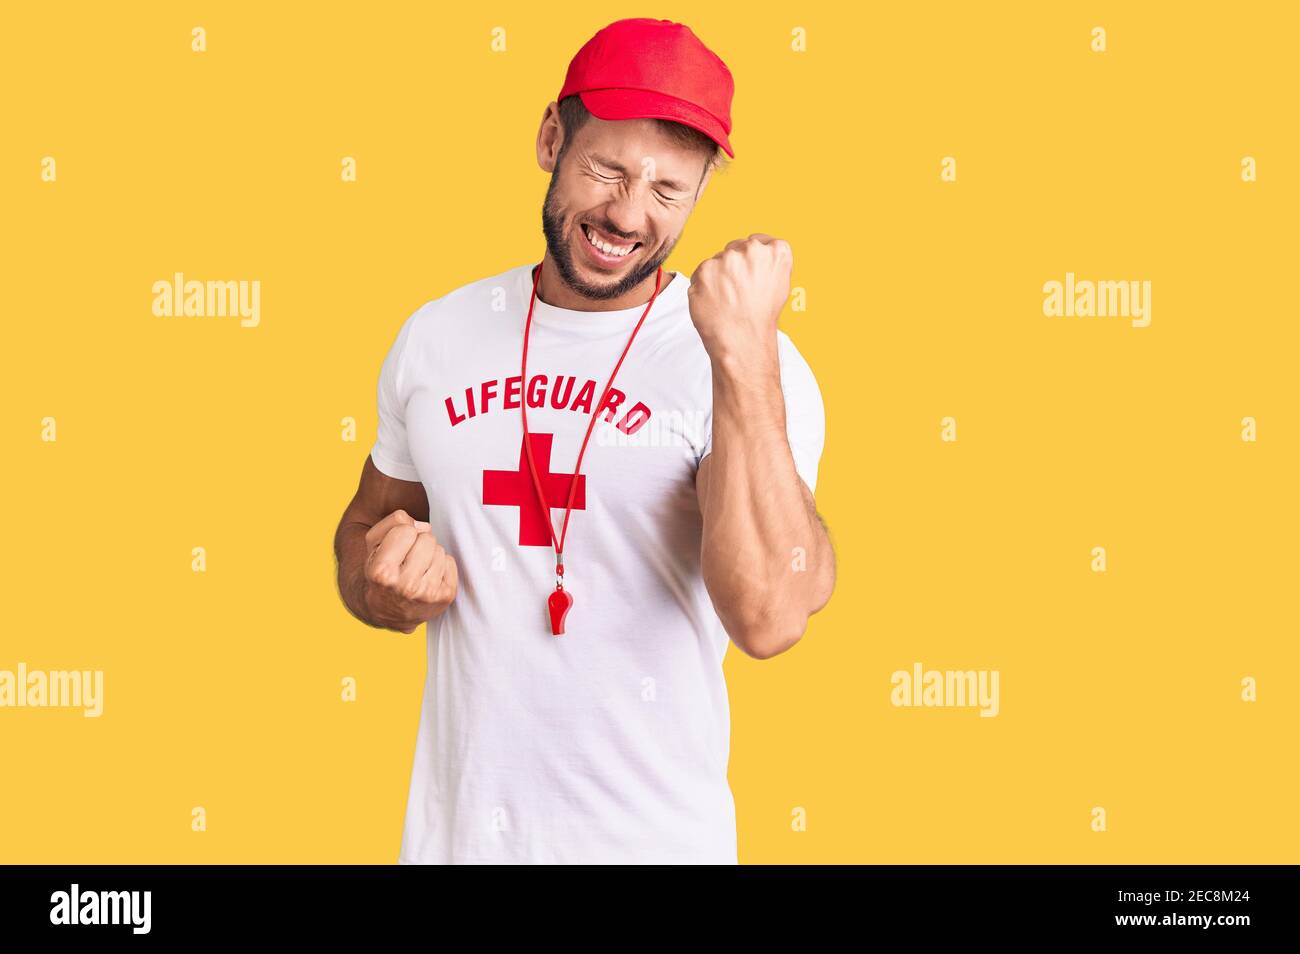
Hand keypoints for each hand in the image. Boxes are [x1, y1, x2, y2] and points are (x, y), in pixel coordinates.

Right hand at [362, 509, 457, 632]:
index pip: (406, 530)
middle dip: (418, 543)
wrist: (388, 609)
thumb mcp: (374, 544)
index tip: (394, 549)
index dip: (401, 534)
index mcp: (382, 572)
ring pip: (439, 549)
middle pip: (427, 538)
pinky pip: (450, 561)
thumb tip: (423, 526)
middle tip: (407, 559)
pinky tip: (427, 577)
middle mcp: (406, 586)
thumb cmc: (382, 570)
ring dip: (429, 554)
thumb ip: (392, 522)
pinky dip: (441, 565)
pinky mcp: (445, 596)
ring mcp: (428, 593)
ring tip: (416, 569)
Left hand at [687, 233, 792, 363]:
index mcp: (776, 251)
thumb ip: (770, 263)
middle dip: (734, 266)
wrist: (743, 341)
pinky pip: (701, 274)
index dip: (752, 259)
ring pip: (717, 261)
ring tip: (727, 300)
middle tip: (738, 292)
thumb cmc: (761, 318)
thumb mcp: (781, 285)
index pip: (760, 241)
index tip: (749, 273)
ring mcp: (726, 258)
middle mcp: (752, 249)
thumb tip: (758, 252)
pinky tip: (714, 302)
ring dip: (717, 276)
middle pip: (736, 248)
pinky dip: (703, 287)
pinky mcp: (704, 270)